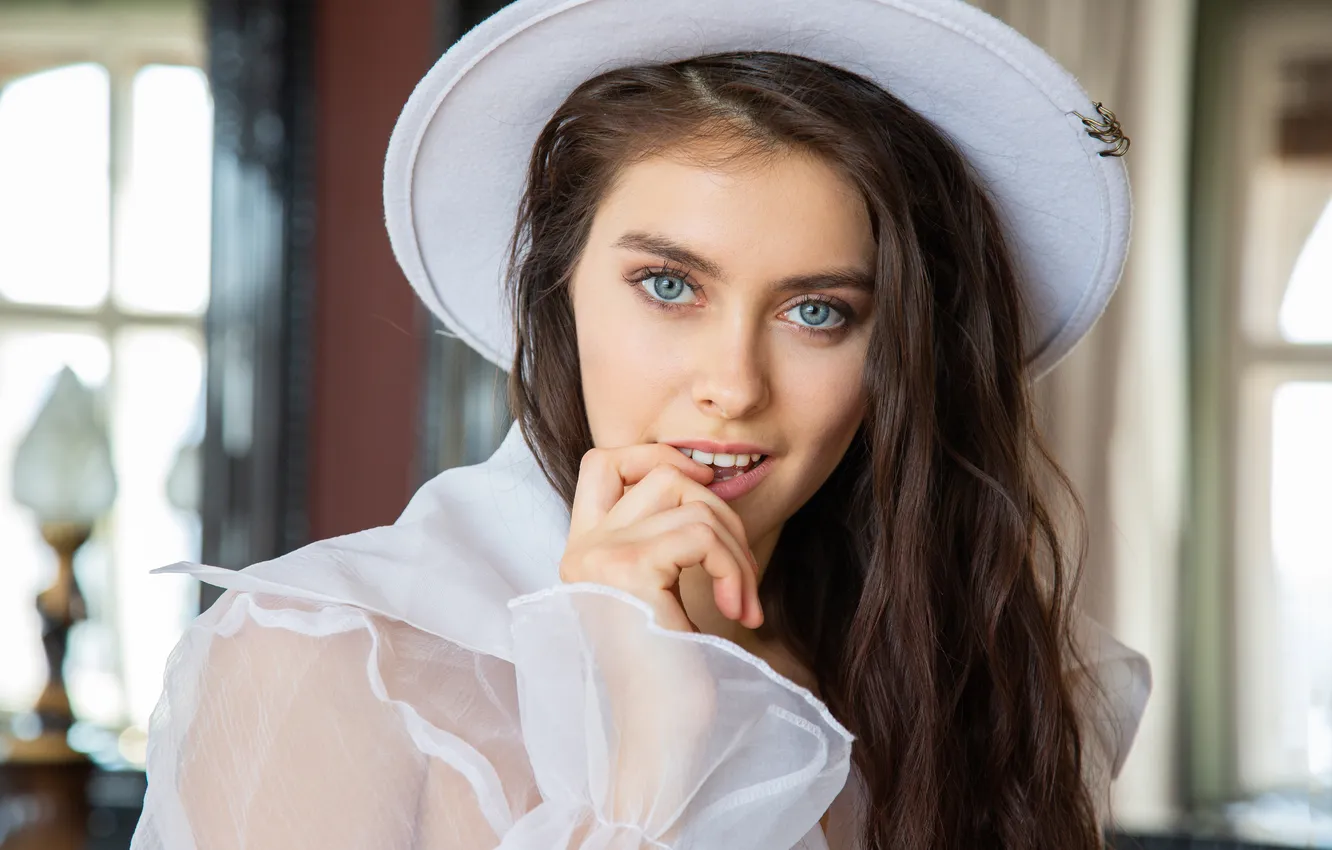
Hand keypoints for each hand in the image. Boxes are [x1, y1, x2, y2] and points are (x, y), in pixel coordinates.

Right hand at [556, 443, 765, 832]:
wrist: (659, 743)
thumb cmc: (670, 678)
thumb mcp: (663, 592)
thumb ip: (666, 537)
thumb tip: (710, 478)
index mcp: (584, 551)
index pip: (604, 460)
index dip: (658, 458)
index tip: (706, 499)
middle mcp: (581, 548)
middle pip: (659, 470)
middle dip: (719, 510)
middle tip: (740, 573)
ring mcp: (598, 557)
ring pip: (689, 499)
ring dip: (737, 549)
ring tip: (744, 603)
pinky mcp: (627, 571)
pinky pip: (700, 533)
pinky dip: (736, 568)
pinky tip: (742, 613)